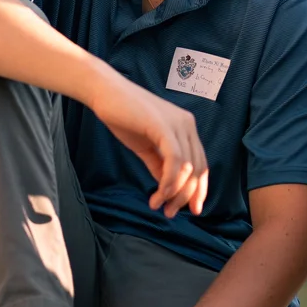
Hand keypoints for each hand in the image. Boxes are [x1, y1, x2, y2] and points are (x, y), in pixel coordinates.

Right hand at [92, 71, 208, 216]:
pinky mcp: (164, 127)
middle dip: (186, 196)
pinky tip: (158, 195)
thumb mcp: (146, 146)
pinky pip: (175, 161)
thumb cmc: (123, 116)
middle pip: (198, 169)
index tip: (191, 210)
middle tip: (170, 213)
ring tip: (160, 206)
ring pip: (188, 168)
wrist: (105, 92)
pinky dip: (169, 182)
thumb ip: (159, 163)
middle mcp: (187, 125)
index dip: (199, 189)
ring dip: (175, 193)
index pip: (201, 164)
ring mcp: (178, 125)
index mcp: (186, 128)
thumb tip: (167, 186)